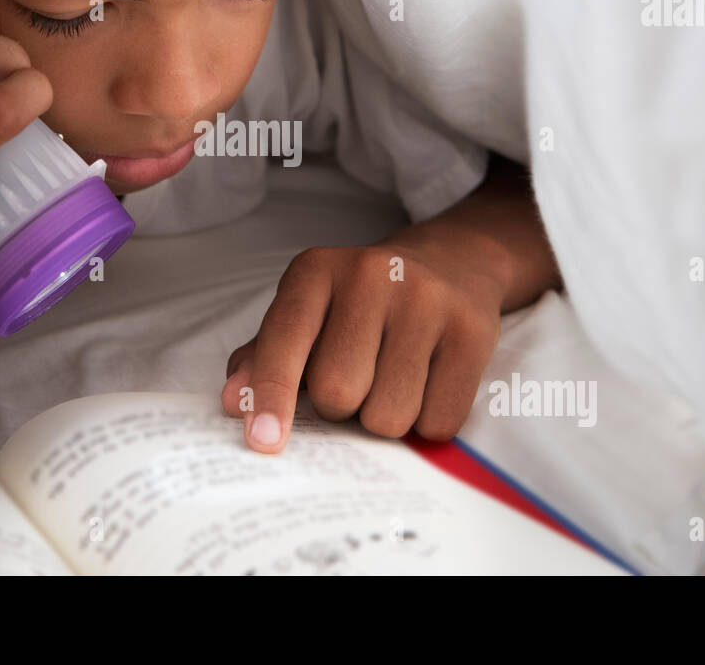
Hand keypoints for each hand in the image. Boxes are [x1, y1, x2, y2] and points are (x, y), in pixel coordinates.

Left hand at [220, 236, 505, 452]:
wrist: (451, 262)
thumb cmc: (361, 303)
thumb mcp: (307, 312)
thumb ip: (265, 355)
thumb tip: (232, 402)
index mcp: (316, 270)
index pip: (285, 340)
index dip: (269, 395)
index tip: (262, 441)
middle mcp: (371, 275)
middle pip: (337, 391)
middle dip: (338, 407)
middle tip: (354, 380)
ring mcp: (427, 300)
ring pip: (388, 416)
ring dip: (382, 420)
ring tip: (390, 380)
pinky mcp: (472, 332)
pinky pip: (438, 422)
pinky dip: (426, 423)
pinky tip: (427, 384)